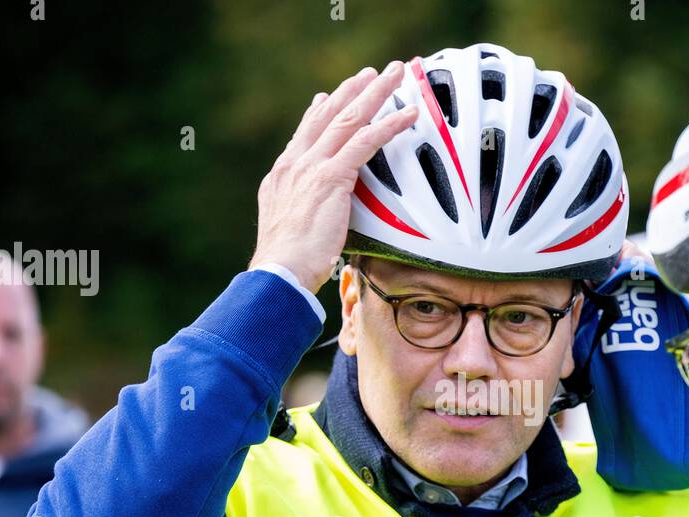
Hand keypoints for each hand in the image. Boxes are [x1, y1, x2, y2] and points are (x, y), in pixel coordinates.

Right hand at [249, 60, 418, 291]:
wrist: (279, 271)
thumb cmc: (287, 264)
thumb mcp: (288, 228)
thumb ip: (301, 211)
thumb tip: (312, 213)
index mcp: (282, 175)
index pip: (304, 134)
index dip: (318, 112)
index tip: (327, 96)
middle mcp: (295, 163)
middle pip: (327, 115)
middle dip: (352, 90)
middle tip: (371, 72)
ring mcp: (312, 167)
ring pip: (349, 118)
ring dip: (376, 93)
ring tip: (394, 74)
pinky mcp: (332, 177)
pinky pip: (366, 142)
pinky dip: (390, 125)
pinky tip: (408, 114)